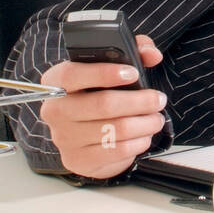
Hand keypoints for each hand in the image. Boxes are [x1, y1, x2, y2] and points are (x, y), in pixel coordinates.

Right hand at [39, 34, 167, 179]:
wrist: (84, 135)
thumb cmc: (99, 95)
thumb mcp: (112, 69)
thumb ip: (134, 52)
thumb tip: (152, 54)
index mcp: (56, 81)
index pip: (73, 75)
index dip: (104, 73)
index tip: (133, 73)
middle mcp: (55, 110)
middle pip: (102, 104)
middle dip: (139, 101)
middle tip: (158, 99)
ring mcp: (63, 137)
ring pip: (114, 130)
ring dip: (144, 123)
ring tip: (156, 118)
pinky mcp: (77, 159)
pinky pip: (116, 151)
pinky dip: (138, 142)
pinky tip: (145, 135)